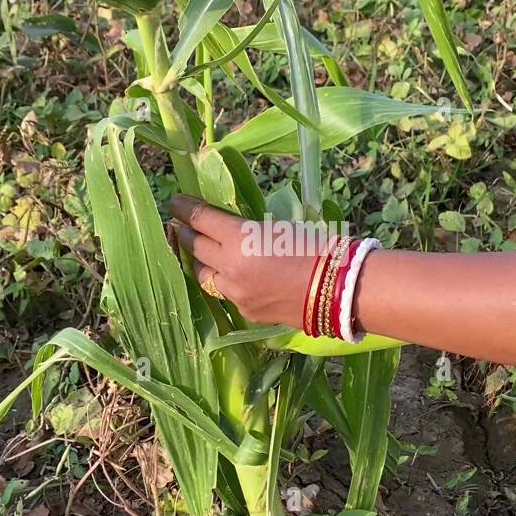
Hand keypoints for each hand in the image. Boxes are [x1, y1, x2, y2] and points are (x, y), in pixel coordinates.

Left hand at [168, 195, 320, 328]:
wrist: (339, 290)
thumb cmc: (318, 248)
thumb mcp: (280, 227)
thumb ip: (250, 230)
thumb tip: (235, 229)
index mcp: (239, 239)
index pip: (200, 219)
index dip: (184, 209)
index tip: (176, 203)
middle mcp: (229, 267)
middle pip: (196, 247)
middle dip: (187, 234)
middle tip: (182, 226)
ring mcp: (236, 294)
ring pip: (206, 276)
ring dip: (203, 262)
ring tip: (204, 253)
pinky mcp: (247, 312)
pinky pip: (227, 294)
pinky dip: (226, 283)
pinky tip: (234, 277)